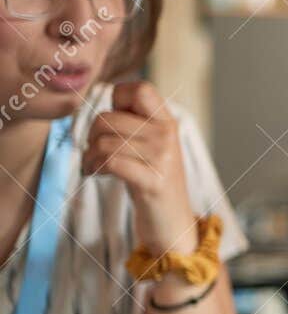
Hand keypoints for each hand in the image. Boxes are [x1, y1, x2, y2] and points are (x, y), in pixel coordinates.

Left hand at [83, 82, 196, 254]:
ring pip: (104, 141)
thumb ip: (136, 121)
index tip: (113, 121)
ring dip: (88, 156)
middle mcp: (168, 135)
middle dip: (91, 136)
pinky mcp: (153, 180)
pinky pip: (110, 161)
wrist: (172, 224)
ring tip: (93, 166)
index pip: (141, 89)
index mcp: (168, 122)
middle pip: (108, 118)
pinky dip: (93, 167)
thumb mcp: (150, 146)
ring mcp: (163, 158)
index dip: (117, 98)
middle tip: (94, 152)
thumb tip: (109, 94)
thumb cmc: (153, 182)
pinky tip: (95, 174)